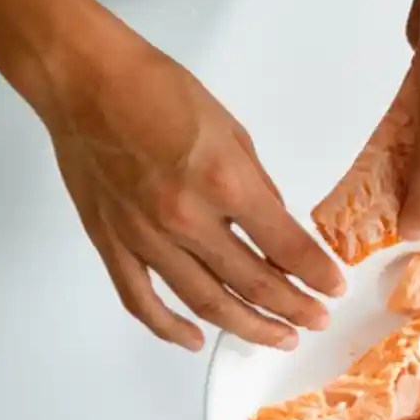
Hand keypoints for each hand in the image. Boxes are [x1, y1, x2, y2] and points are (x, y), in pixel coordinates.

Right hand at [0, 0, 343, 350]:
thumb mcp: (234, 133)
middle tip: (316, 320)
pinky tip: (195, 339)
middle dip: (293, 308)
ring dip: (247, 326)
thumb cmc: (159, 91)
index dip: (317, 274)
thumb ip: (259, 188)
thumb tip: (280, 229)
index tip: (334, 289)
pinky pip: (141, 299)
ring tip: (278, 337)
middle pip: (252, 282)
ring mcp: (145, 236)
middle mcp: (186, 217)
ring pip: (205, 301)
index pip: (286, 246)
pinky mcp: (111, 242)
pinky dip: (169, 327)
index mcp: (225, 183)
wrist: (85, 80)